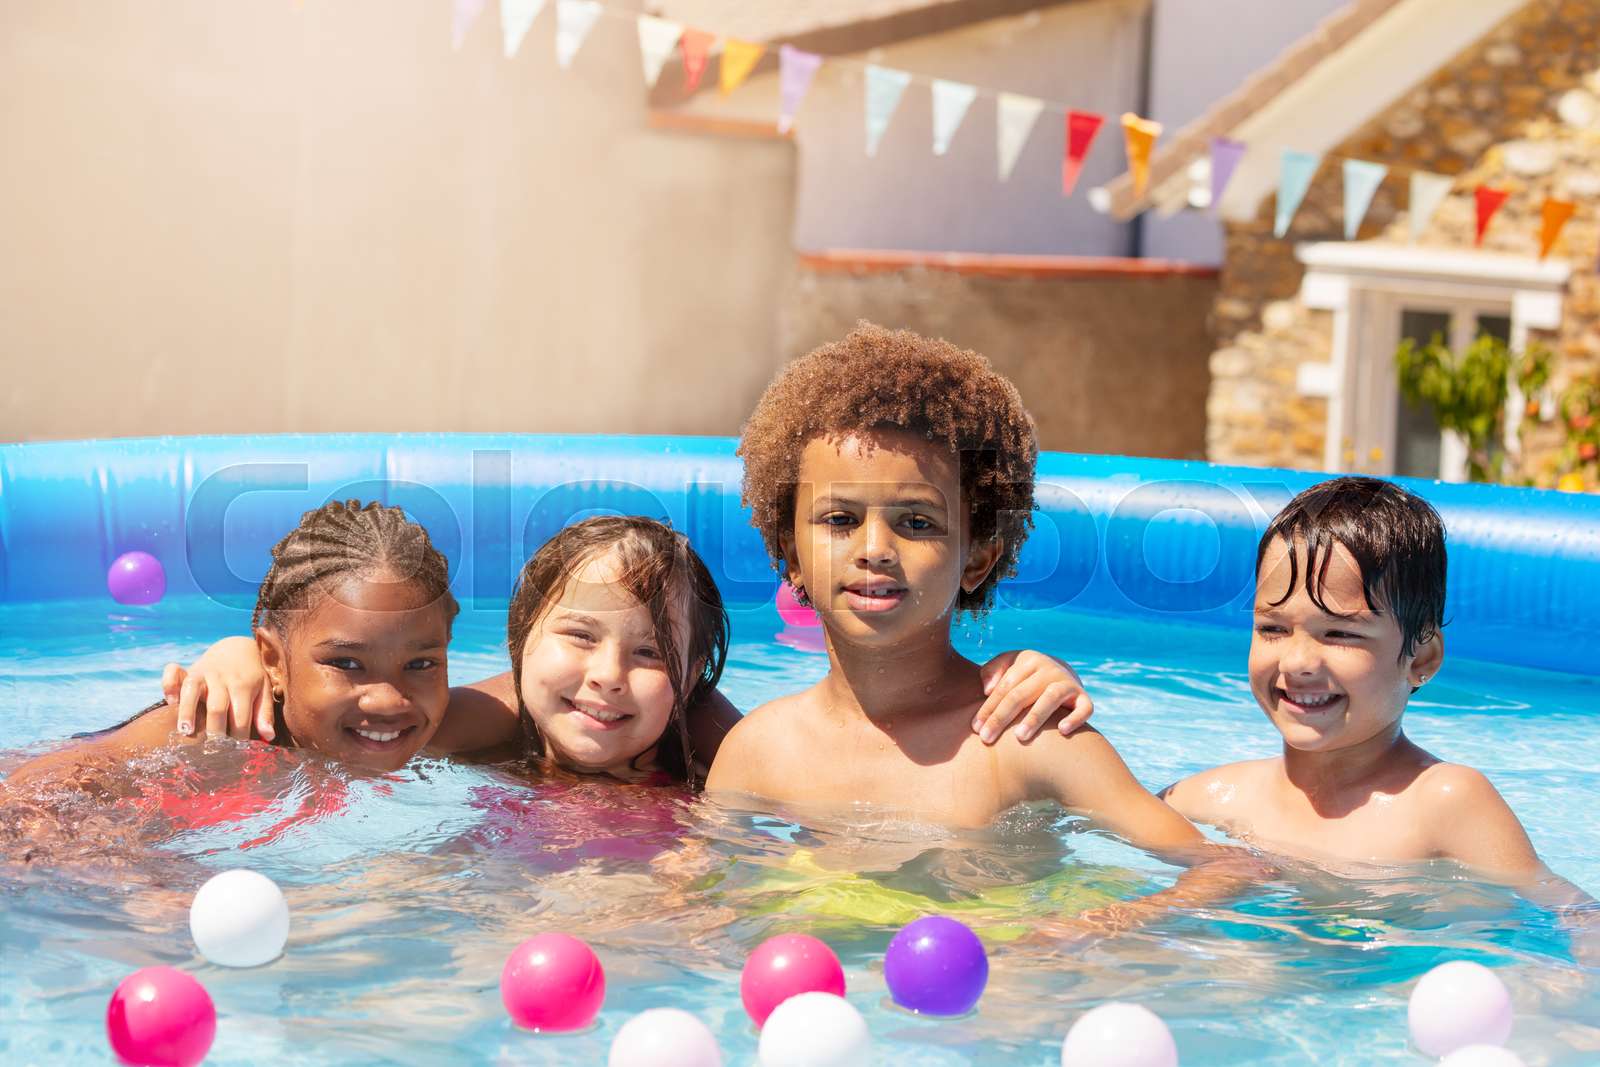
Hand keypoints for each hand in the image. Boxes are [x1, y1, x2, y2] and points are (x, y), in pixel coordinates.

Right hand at [161, 636, 274, 740]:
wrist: (237, 647)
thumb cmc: (252, 676)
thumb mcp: (263, 691)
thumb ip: (264, 713)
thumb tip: (268, 737)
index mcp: (243, 685)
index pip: (240, 716)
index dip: (238, 736)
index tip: (236, 752)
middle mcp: (222, 678)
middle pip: (217, 706)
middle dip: (214, 730)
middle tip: (211, 750)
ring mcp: (203, 672)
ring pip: (192, 690)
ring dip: (187, 711)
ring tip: (185, 731)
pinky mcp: (188, 669)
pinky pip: (173, 673)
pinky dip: (169, 686)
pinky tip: (170, 703)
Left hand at [972, 650, 1093, 743]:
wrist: (1062, 674)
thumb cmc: (1026, 676)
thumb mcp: (1008, 666)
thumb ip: (992, 671)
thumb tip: (987, 689)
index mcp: (1028, 660)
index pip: (1004, 687)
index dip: (988, 708)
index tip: (976, 728)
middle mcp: (1048, 669)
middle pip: (1021, 694)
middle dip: (1001, 717)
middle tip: (987, 738)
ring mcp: (1067, 683)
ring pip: (1051, 698)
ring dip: (1035, 717)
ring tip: (1020, 737)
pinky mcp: (1083, 698)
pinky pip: (1084, 708)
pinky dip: (1075, 718)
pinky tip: (1062, 731)